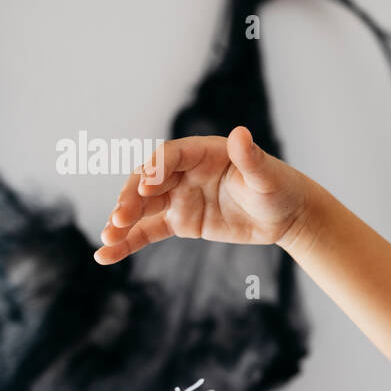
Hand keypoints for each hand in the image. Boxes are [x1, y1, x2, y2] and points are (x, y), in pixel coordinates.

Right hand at [93, 125, 310, 263]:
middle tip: (119, 218)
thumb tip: (240, 134)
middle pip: (148, 182)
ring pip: (142, 208)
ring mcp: (178, 197)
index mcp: (201, 153)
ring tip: (106, 239)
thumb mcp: (265, 175)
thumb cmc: (278, 187)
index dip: (156, 169)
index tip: (146, 186)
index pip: (170, 156)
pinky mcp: (180, 221)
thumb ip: (250, 157)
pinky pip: (149, 231)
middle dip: (130, 199)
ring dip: (122, 221)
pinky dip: (128, 243)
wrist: (285, 214)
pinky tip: (106, 255)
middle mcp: (183, 172)